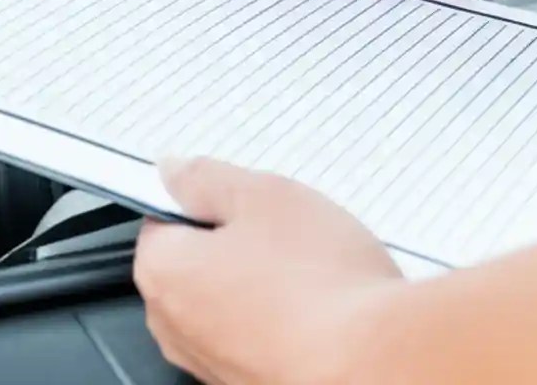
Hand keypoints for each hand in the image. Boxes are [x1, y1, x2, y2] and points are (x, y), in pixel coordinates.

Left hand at [134, 158, 404, 383]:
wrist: (373, 364)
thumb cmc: (320, 285)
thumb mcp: (263, 195)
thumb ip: (207, 178)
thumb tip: (175, 172)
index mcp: (163, 273)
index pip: (163, 220)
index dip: (208, 202)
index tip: (243, 201)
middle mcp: (175, 329)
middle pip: (195, 264)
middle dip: (236, 244)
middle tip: (285, 233)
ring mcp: (212, 364)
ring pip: (231, 302)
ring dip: (263, 285)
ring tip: (312, 274)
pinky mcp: (250, 383)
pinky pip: (259, 337)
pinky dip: (284, 322)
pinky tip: (323, 310)